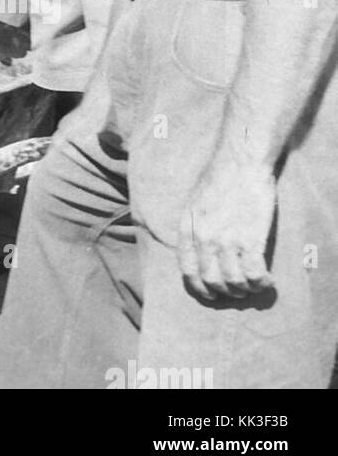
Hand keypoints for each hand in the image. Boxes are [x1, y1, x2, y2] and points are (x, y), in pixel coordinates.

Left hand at [177, 156, 276, 300]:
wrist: (240, 161)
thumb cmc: (220, 176)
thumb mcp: (194, 200)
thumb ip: (196, 225)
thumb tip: (200, 247)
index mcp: (187, 228)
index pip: (187, 270)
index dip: (200, 288)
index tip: (211, 294)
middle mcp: (203, 238)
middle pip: (211, 281)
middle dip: (226, 292)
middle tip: (239, 290)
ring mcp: (226, 240)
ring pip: (233, 283)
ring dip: (246, 290)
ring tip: (254, 284)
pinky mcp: (249, 240)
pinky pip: (254, 275)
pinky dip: (261, 283)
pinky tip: (267, 280)